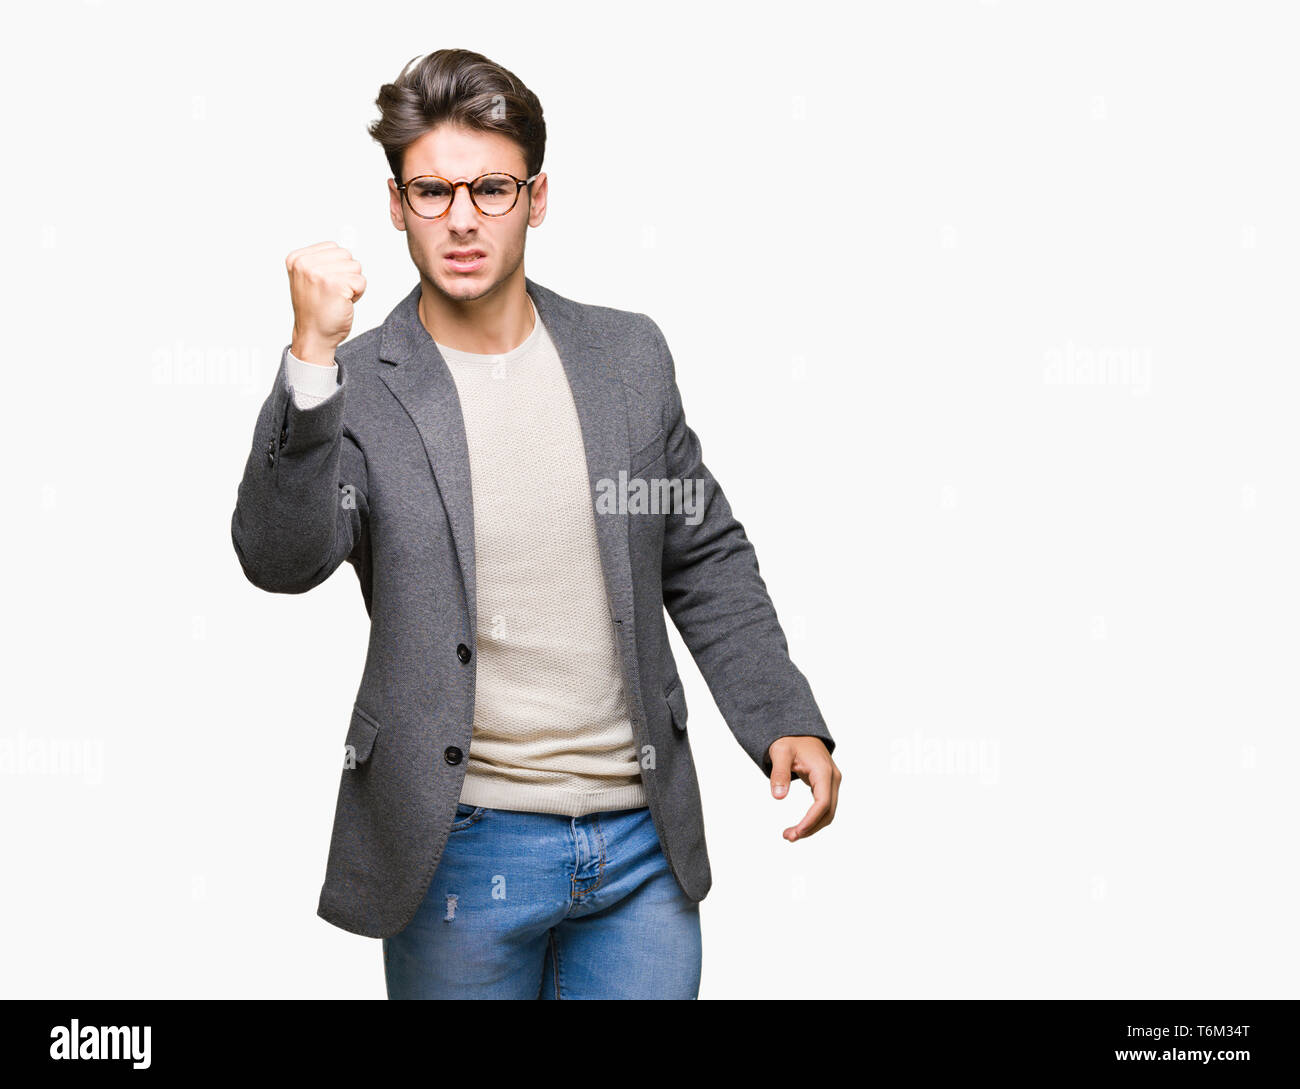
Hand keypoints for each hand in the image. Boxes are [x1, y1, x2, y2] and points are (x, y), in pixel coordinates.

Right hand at [286, 241, 366, 364]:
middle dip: (346, 275)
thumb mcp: (311, 277)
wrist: (313, 336)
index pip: (333, 247)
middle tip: (333, 293)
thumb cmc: (315, 310)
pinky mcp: (335, 285)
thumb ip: (324, 258)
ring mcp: (319, 273)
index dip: (337, 267)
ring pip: (355, 267)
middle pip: (346, 255)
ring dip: (352, 285)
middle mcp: (305, 264)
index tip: (324, 284)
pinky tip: (343, 303)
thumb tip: (348, 236)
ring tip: (337, 298)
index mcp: (297, 258)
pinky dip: (357, 294)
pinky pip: (361, 282)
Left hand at [768, 736, 840, 841]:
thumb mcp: (780, 752)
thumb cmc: (789, 740)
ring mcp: (832, 782)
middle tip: (788, 837)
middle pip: (828, 812)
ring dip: (812, 826)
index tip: (795, 832)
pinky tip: (800, 826)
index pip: (823, 803)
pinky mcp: (827, 785)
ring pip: (828, 812)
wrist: (798, 731)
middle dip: (810, 828)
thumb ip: (779, 774)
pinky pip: (824, 807)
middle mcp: (832, 778)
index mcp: (823, 771)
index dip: (811, 821)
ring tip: (790, 834)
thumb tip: (778, 797)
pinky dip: (814, 819)